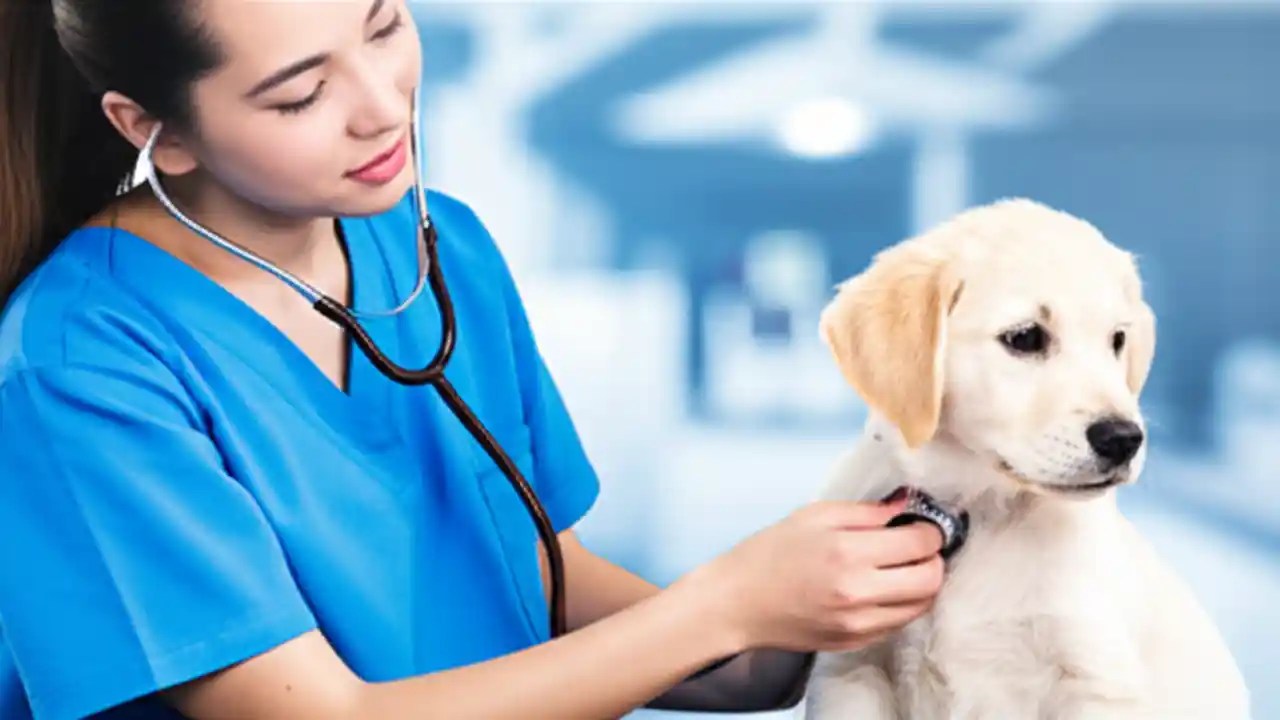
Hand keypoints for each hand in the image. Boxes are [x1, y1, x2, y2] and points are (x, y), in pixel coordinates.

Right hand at [689, 498, 944, 653]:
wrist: (737, 602)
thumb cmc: (769, 553)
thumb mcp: (814, 515)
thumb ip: (865, 511)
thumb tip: (905, 503)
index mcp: (848, 552)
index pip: (920, 543)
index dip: (929, 530)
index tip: (922, 525)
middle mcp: (858, 592)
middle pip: (931, 579)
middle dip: (933, 558)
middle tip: (918, 546)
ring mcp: (858, 622)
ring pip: (921, 606)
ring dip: (922, 584)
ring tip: (903, 567)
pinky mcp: (854, 641)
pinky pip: (898, 623)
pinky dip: (901, 604)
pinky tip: (882, 588)